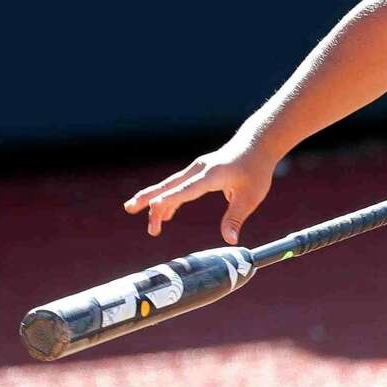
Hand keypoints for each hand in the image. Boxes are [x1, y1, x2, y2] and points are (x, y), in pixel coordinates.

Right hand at [122, 135, 278, 243]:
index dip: (171, 199)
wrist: (257, 146)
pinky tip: (164, 216)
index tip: (153, 206)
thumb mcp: (251, 197)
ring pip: (171, 186)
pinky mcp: (198, 173)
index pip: (189, 189)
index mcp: (213, 174)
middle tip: (130, 208)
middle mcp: (200, 170)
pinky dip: (170, 200)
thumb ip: (236, 217)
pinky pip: (179, 187)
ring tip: (145, 223)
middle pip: (170, 185)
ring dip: (157, 202)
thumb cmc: (255, 170)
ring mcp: (197, 170)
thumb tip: (230, 240)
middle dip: (149, 198)